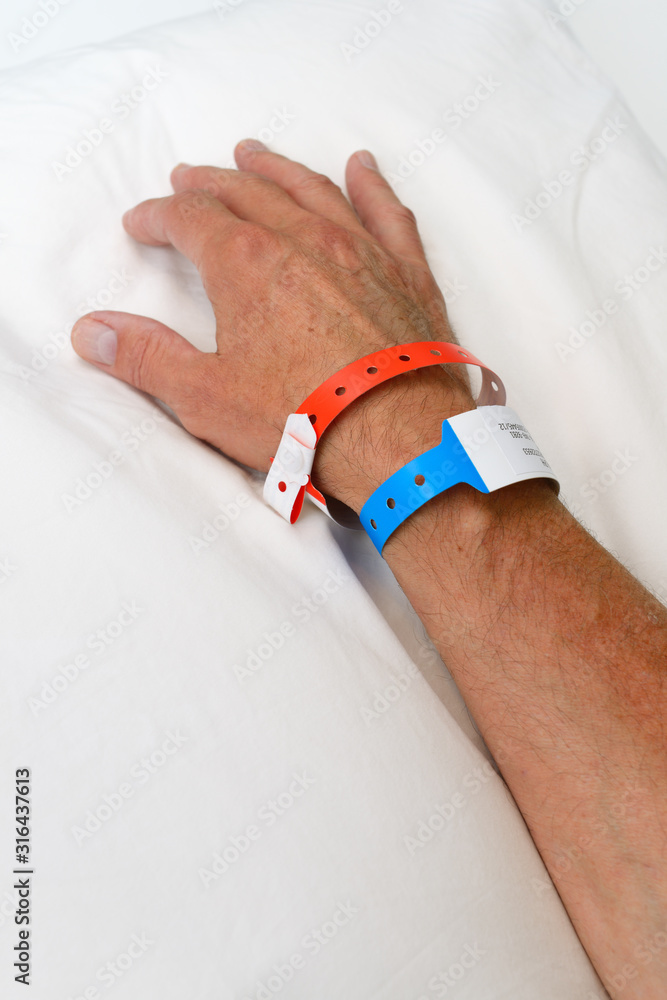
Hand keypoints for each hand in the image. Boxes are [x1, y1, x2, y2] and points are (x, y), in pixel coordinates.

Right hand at [71, 141, 474, 509]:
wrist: (399, 441)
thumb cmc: (304, 420)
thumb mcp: (206, 397)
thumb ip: (147, 358)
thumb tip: (92, 330)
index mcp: (247, 264)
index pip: (190, 220)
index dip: (159, 217)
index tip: (142, 223)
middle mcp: (304, 241)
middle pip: (247, 193)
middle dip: (211, 184)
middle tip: (189, 177)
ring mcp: (360, 251)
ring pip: (311, 190)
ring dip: (277, 169)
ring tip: (254, 154)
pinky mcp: (406, 273)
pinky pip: (387, 212)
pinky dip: (372, 185)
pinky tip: (362, 167)